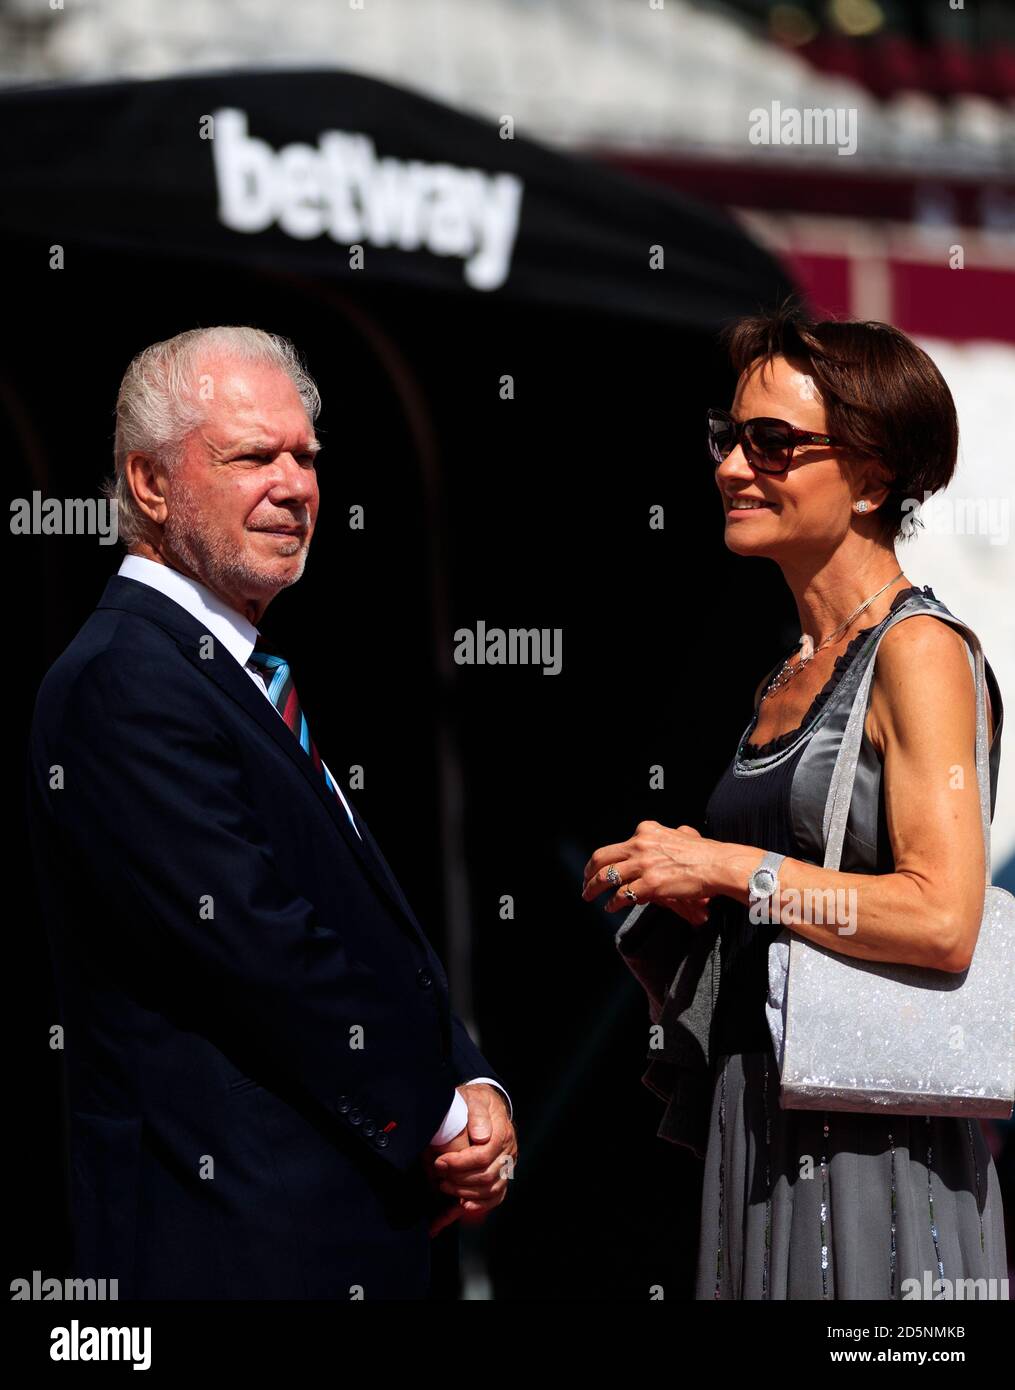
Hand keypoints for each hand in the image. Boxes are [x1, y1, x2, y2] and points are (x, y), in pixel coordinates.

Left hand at [425, 1083, 516, 1236]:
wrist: (486, 1104)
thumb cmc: (476, 1102)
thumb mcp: (475, 1099)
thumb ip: (477, 1114)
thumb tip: (480, 1136)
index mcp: (503, 1133)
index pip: (483, 1157)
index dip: (460, 1163)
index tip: (440, 1161)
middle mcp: (509, 1152)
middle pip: (486, 1177)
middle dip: (459, 1179)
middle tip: (438, 1174)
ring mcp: (508, 1166)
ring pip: (491, 1190)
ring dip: (465, 1192)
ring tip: (445, 1185)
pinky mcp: (503, 1175)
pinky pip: (496, 1196)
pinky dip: (481, 1204)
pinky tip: (463, 1205)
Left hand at [581, 821, 715, 923]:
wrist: (718, 865)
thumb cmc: (705, 853)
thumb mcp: (682, 835)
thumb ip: (670, 836)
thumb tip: (670, 837)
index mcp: (646, 831)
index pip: (618, 846)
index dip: (606, 859)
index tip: (600, 867)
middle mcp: (640, 844)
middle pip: (602, 858)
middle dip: (588, 871)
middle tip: (584, 882)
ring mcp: (644, 864)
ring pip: (607, 877)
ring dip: (593, 888)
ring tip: (589, 896)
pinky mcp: (650, 884)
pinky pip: (623, 895)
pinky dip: (613, 902)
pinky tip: (610, 907)